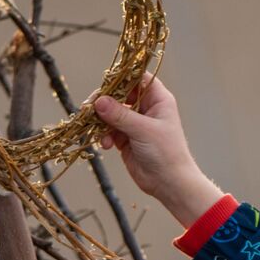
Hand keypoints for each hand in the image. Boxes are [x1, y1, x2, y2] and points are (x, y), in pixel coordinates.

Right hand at [92, 74, 222, 225]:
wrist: (169, 183)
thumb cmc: (166, 153)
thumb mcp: (143, 130)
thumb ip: (120, 115)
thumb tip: (99, 101)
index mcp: (158, 99)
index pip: (138, 78)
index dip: (122, 77)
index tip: (105, 83)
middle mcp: (146, 108)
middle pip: (120, 94)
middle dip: (105, 102)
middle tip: (90, 108)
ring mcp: (135, 123)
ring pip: (111, 113)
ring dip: (102, 122)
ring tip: (99, 133)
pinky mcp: (125, 138)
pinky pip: (108, 130)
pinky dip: (104, 135)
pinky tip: (106, 145)